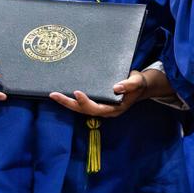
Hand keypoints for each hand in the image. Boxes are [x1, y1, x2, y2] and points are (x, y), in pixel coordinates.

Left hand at [49, 66, 169, 117]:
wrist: (139, 86)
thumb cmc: (138, 83)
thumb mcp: (137, 82)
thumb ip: (129, 85)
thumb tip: (116, 87)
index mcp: (115, 108)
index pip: (97, 108)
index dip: (86, 102)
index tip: (77, 92)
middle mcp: (105, 110)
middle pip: (84, 110)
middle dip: (69, 103)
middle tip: (55, 95)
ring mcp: (100, 107)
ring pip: (80, 108)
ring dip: (66, 102)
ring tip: (53, 95)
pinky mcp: (96, 102)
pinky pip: (82, 104)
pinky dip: (71, 100)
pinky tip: (62, 94)